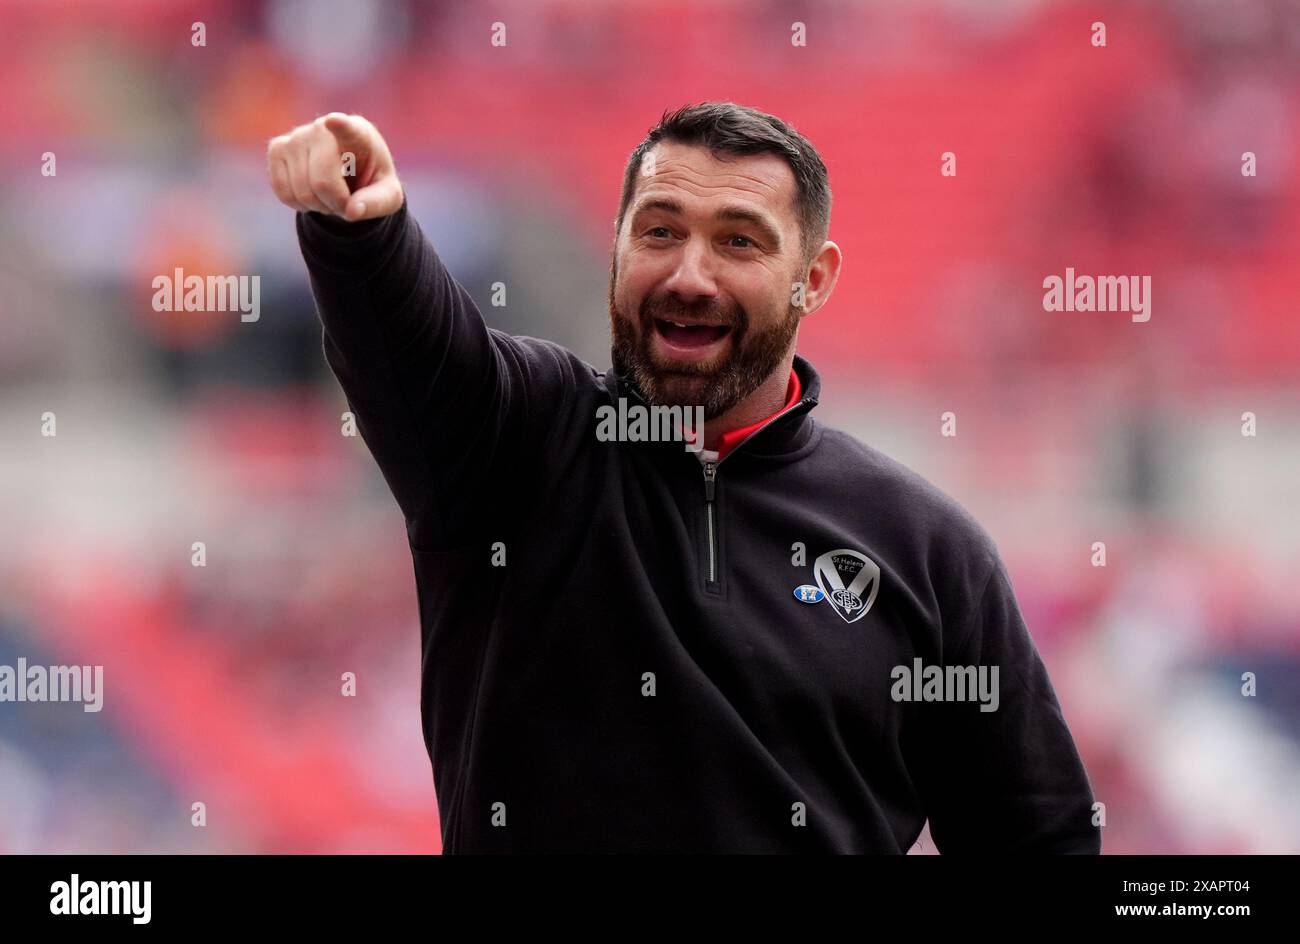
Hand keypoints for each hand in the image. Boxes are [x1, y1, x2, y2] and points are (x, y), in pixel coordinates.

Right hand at [266, 112, 402, 220]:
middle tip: (347, 201)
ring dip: (319, 206)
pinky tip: (312, 194)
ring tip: (331, 194)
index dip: (339, 125)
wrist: (349, 170)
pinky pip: (283, 192)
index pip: (346, 128)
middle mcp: (322, 129)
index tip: (334, 121)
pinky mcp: (277, 148)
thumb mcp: (387, 195)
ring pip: (301, 191)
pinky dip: (300, 205)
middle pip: (322, 182)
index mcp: (358, 133)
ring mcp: (296, 137)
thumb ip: (376, 203)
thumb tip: (352, 212)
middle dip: (336, 204)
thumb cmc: (371, 179)